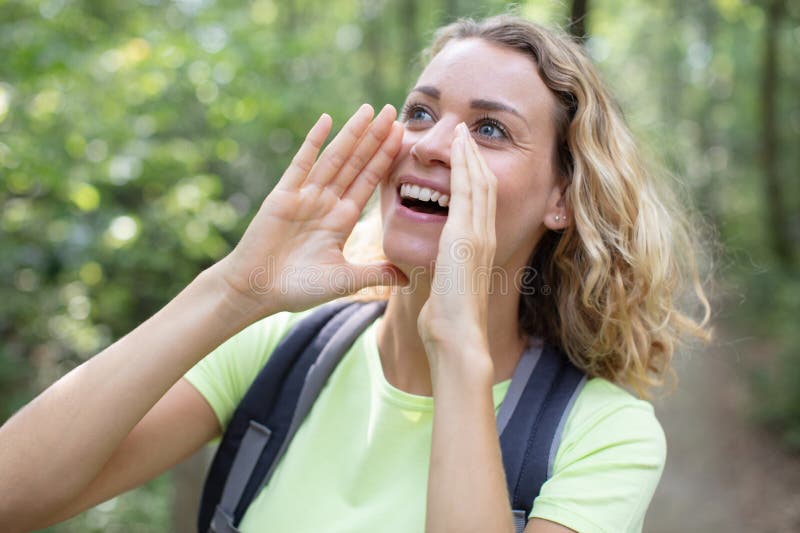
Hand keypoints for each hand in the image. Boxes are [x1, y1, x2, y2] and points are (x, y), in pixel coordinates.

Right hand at [213, 103, 404, 316]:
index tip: (403, 136)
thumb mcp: (345, 280)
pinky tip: (327, 120)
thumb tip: (409, 278)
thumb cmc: (298, 288)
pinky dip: (313, 142)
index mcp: (341, 219)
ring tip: (371, 110)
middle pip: (357, 163)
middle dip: (376, 137)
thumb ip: (375, 274)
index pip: (369, 181)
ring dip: (352, 133)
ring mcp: (305, 196)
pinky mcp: (283, 195)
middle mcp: (326, 202)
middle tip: (395, 110)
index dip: (386, 158)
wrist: (257, 291)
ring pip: (335, 158)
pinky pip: (301, 163)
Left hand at [417, 123, 497, 379]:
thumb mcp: (450, 285)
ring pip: (479, 184)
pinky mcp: (466, 237)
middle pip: (485, 186)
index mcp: (479, 246)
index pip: (480, 202)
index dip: (474, 175)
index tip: (465, 154)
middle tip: (465, 132)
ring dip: (470, 155)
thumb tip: (440, 267)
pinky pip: (468, 193)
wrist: (457, 336)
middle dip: (475, 157)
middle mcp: (484, 236)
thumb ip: (448, 269)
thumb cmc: (449, 318)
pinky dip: (464, 168)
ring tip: (461, 132)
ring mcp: (478, 235)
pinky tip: (457, 149)